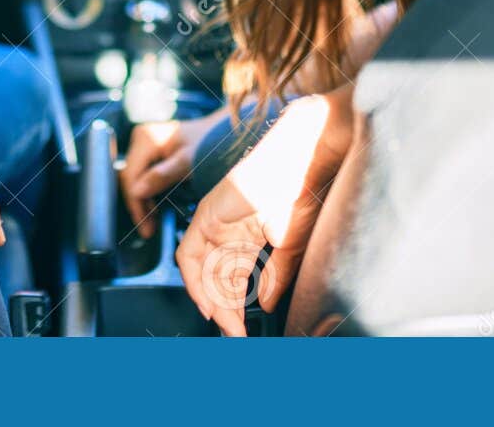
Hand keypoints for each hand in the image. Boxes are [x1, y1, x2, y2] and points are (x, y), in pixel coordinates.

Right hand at [119, 109, 222, 237]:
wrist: (224, 132)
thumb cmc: (211, 144)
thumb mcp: (189, 162)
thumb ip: (162, 176)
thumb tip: (136, 192)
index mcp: (146, 137)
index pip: (130, 176)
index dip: (135, 203)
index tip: (145, 226)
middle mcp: (141, 138)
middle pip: (130, 178)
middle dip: (138, 205)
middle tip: (149, 229)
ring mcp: (145, 144)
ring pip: (135, 179)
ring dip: (143, 202)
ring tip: (152, 223)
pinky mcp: (151, 152)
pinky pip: (143, 176)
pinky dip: (148, 193)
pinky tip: (155, 208)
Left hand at [175, 92, 354, 334]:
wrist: (304, 159)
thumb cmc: (303, 192)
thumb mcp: (291, 245)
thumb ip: (274, 276)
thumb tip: (263, 304)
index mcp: (247, 236)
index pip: (233, 279)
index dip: (235, 307)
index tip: (242, 331)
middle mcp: (227, 230)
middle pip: (215, 279)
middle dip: (223, 310)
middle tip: (234, 334)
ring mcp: (215, 221)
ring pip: (201, 270)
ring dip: (211, 301)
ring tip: (227, 326)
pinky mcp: (207, 213)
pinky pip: (189, 254)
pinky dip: (193, 280)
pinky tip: (207, 302)